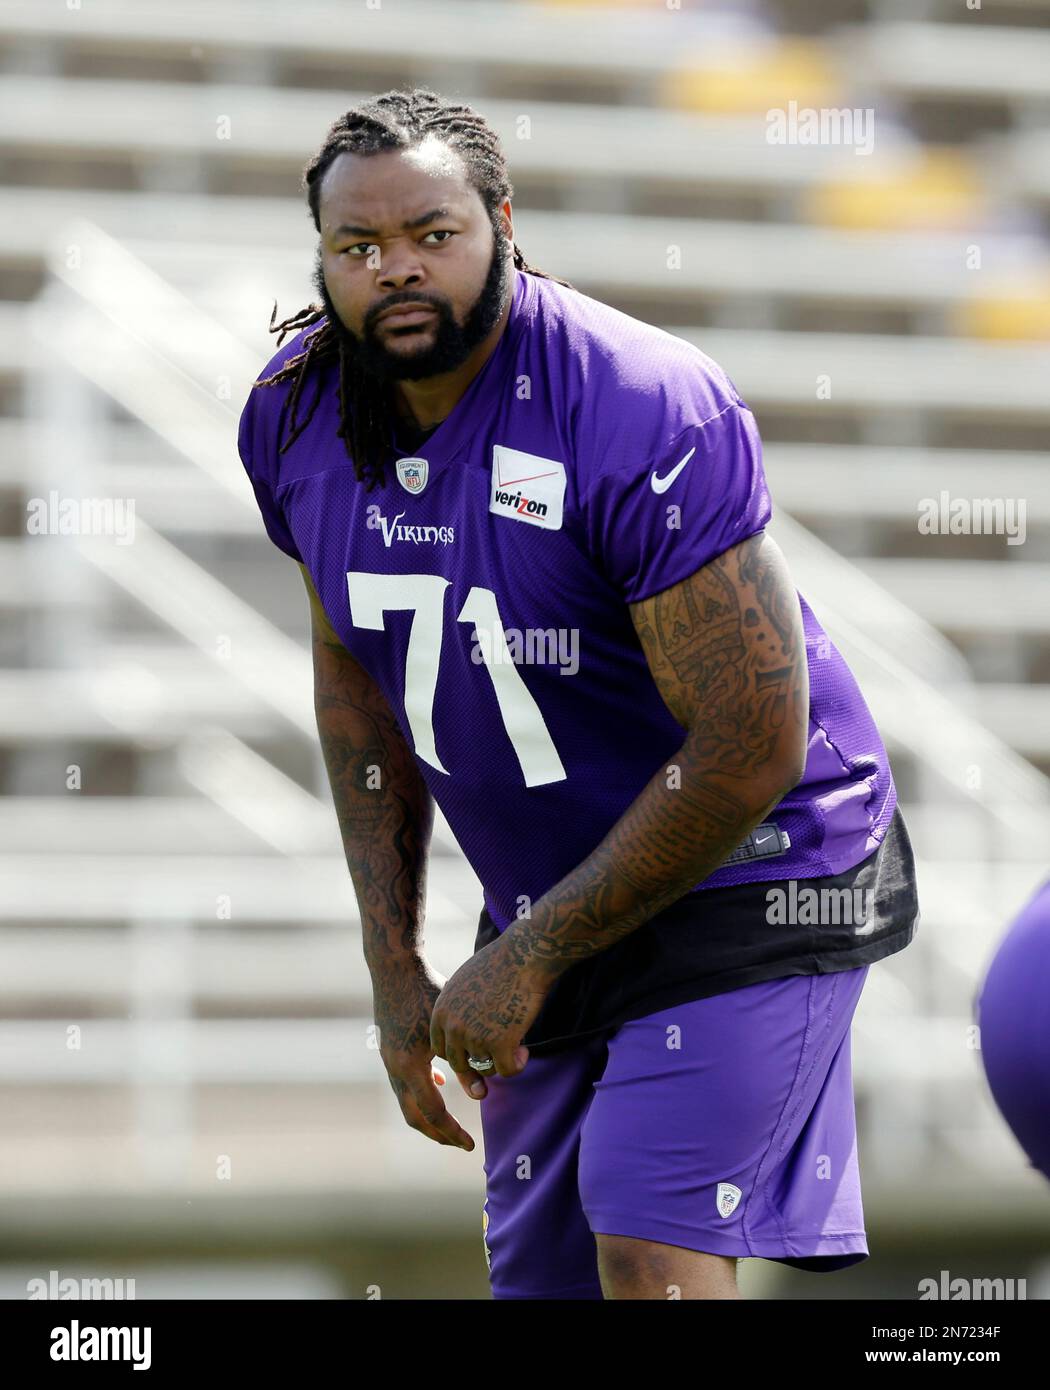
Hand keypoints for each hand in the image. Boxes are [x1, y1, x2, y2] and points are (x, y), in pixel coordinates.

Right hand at [373, 955, 476, 1150]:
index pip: (432, 1113)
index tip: (470, 1144)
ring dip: (428, 1114)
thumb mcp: (449, 1029)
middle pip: (414, 1116)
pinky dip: (421, 1090)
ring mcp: (388, 1058)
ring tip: (450, 1121)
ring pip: (407, 1100)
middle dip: (437, 1133)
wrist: (394, 966)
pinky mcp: (389, 1047)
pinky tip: (439, 1081)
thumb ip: (465, 1064)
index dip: (452, 1132)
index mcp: (409, 1067)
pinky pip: (404, 1080)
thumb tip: (481, 1094)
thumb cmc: (426, 990)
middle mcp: (394, 1068)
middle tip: (460, 1143)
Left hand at [429, 933, 551, 1096]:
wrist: (523, 955)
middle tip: (498, 1054)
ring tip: (517, 1047)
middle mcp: (454, 1026)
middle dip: (478, 1063)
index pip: (440, 1048)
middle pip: (459, 1064)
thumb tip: (463, 1032)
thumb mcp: (465, 983)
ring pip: (485, 1069)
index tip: (477, 1048)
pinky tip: (525, 1051)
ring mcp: (476, 1037)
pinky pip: (507, 1070)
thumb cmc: (500, 964)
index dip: (460, 1051)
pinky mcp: (501, 1043)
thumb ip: (458, 1009)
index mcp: (442, 1011)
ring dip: (502, 1061)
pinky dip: (518, 1064)